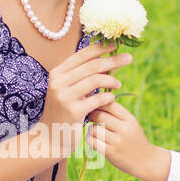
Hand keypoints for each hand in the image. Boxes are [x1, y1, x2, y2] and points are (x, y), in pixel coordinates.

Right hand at [41, 42, 130, 158]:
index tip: (116, 45)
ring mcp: (64, 97)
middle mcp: (58, 82)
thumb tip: (110, 61)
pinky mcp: (73, 111)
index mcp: (57, 73)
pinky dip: (108, 96)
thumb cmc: (64, 110)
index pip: (82, 54)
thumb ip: (85, 76)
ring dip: (111, 80)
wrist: (51, 136)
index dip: (101, 48)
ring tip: (118, 84)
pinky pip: (97, 99)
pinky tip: (112, 98)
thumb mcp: (69, 89)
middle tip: (129, 59)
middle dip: (113, 60)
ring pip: (95, 80)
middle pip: (91, 65)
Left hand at [85, 101, 169, 180]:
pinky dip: (89, 139)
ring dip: (90, 129)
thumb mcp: (131, 124)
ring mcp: (118, 141)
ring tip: (92, 131)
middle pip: (99, 115)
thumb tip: (97, 102)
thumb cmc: (135, 139)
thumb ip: (118, 114)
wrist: (146, 161)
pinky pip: (93, 142)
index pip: (109, 104)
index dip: (99, 103)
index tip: (94, 106)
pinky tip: (92, 139)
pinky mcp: (111, 153)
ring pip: (94, 129)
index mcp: (129, 119)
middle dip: (91, 115)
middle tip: (89, 118)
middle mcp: (124, 129)